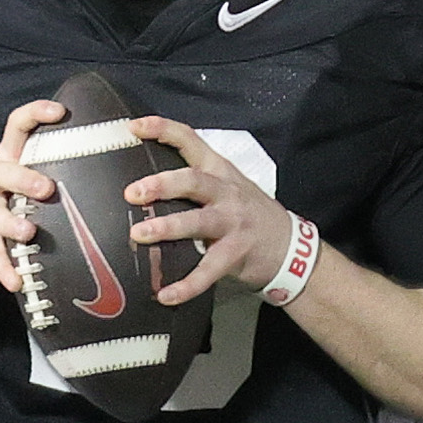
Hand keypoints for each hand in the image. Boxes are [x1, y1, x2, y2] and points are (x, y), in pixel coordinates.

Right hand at [0, 99, 63, 293]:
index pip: (17, 125)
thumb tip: (113, 156)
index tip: (60, 111)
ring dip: (11, 224)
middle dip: (23, 179)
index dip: (35, 113)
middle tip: (47, 188)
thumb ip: (53, 163)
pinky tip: (18, 281)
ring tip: (28, 233)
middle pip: (2, 172)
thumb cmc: (7, 197)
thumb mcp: (21, 173)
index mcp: (8, 157)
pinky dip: (5, 268)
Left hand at [126, 116, 296, 302]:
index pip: (191, 141)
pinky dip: (187, 285)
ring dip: (169, 227)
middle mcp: (226, 193)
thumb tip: (142, 182)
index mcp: (220, 171)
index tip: (134, 127)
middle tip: (133, 192)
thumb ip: (194, 181)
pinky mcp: (236, 254)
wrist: (290, 245)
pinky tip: (166, 295)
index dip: (163, 130)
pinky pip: (208, 270)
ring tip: (140, 234)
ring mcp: (233, 223)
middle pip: (194, 181)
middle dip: (163, 184)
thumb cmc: (248, 213)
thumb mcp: (228, 185)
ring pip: (199, 222)